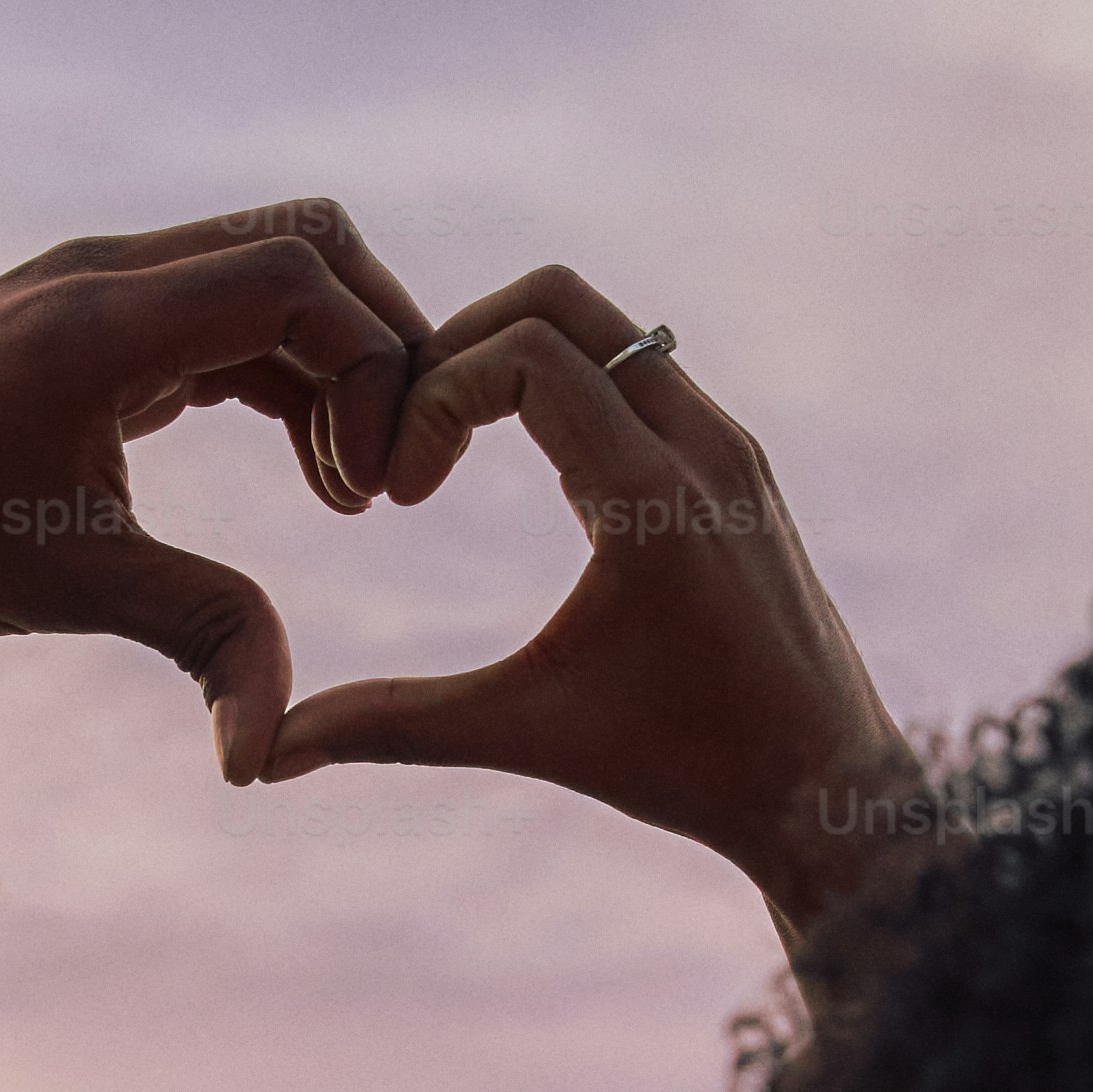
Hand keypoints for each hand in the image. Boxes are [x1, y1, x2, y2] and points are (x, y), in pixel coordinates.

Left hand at [0, 202, 437, 781]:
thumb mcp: (69, 584)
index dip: (371, 369)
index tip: (369, 492)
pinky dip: (281, 374)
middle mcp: (106, 274)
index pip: (298, 277)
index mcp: (105, 319)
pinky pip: (223, 309)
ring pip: (269, 273)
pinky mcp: (92, 316)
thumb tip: (262, 758)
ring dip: (330, 367)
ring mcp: (97, 285)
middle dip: (375, 349)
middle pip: (305, 246)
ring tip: (342, 492)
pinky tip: (302, 468)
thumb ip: (197, 638)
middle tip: (385, 474)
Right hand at [265, 268, 921, 941]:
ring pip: (604, 325)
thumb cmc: (686, 768)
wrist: (830, 792)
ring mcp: (729, 444)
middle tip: (411, 437)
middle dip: (460, 345)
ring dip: (512, 359)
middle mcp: (703, 445)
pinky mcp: (737, 461)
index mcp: (653, 497)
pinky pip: (638, 367)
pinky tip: (520, 465)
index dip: (433, 397)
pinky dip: (564, 384)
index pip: (523, 354)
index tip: (402, 494)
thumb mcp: (527, 734)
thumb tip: (262, 756)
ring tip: (452, 449)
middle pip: (560, 300)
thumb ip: (392, 726)